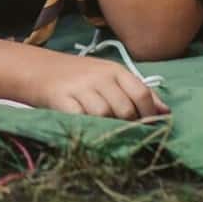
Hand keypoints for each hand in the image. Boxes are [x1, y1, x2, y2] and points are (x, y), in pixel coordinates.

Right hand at [26, 52, 169, 119]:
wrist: (37, 69)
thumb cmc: (79, 76)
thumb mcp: (109, 77)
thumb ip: (136, 91)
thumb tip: (166, 112)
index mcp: (115, 70)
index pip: (141, 93)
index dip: (148, 115)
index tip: (147, 128)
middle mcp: (99, 76)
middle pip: (125, 108)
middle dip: (127, 125)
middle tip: (122, 132)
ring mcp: (80, 87)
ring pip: (104, 115)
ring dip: (106, 127)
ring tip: (103, 130)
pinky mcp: (61, 99)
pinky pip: (80, 118)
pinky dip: (86, 127)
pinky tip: (86, 130)